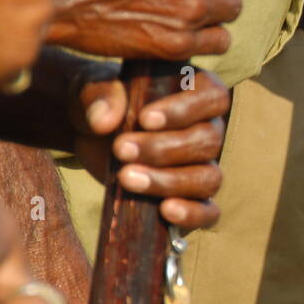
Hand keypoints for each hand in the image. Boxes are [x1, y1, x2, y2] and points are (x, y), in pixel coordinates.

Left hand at [71, 64, 228, 230]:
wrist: (89, 136)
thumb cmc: (101, 102)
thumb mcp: (92, 89)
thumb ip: (99, 95)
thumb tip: (104, 121)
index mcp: (197, 90)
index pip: (213, 97)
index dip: (185, 110)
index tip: (145, 119)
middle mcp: (209, 128)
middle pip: (208, 140)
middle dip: (163, 149)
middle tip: (120, 148)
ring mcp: (203, 166)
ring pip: (208, 178)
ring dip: (169, 181)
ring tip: (126, 178)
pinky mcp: (192, 199)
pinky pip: (208, 212)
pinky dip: (192, 214)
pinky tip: (165, 211)